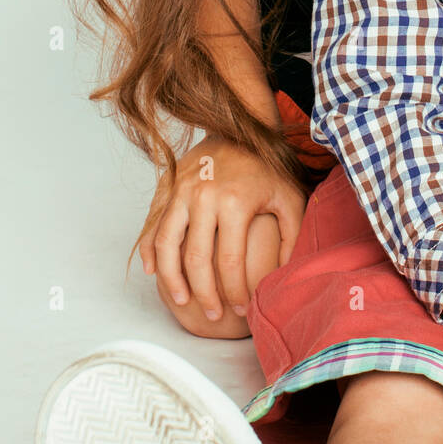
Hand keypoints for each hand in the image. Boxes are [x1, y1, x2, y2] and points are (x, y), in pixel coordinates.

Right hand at [137, 134, 305, 320]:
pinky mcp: (167, 187)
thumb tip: (284, 275)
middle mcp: (203, 197)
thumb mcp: (290, 197)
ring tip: (182, 301)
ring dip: (171, 279)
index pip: (230, 261)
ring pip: (165, 245)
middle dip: (204, 294)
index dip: (234, 291)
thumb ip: (293, 235)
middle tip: (212, 315)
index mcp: (235, 202)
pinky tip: (155, 273)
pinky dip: (149, 252)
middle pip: (195, 259)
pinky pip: (152, 225)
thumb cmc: (267, 169)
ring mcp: (180, 191)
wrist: (238, 128)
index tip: (242, 309)